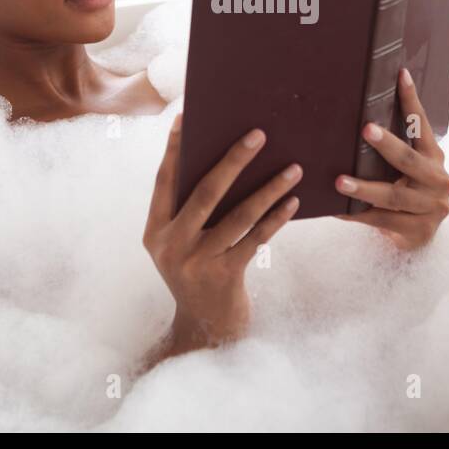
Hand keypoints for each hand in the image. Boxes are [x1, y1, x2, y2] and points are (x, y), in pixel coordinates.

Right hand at [142, 113, 301, 352]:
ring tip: (293, 168)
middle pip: (205, 191)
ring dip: (269, 188)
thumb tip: (222, 161)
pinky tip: (293, 202)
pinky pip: (256, 239)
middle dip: (233, 159)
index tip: (188, 117)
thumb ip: (190, 212)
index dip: (176, 148)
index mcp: (155, 231)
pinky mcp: (225, 277)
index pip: (165, 180)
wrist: (205, 331)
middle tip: (259, 134)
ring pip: (238, 214)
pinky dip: (276, 219)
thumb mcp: (181, 245)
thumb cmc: (199, 274)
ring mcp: (197, 262)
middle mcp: (171, 245)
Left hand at [333, 67, 448, 251]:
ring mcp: (431, 208)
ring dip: (364, 188)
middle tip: (366, 129)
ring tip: (339, 181)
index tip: (400, 75)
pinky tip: (337, 210)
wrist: (421, 232)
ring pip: (393, 197)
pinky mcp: (418, 231)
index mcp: (434, 158)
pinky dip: (357, 214)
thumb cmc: (408, 191)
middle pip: (409, 161)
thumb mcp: (409, 168)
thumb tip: (359, 116)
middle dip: (387, 145)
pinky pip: (381, 221)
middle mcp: (438, 180)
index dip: (411, 100)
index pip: (421, 125)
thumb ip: (397, 147)